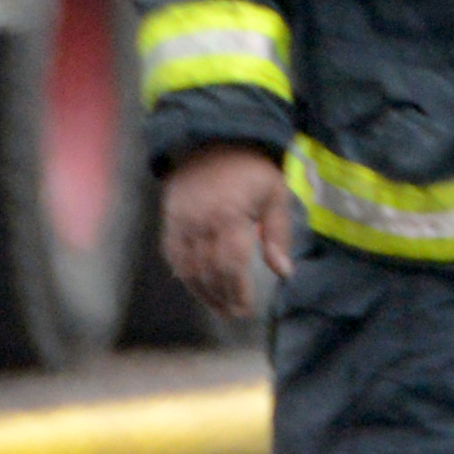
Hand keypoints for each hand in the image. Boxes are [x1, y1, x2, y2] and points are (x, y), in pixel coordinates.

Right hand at [155, 150, 296, 323]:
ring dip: (202, 292)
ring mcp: (180, 221)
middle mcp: (199, 221)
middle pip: (207, 270)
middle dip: (221, 296)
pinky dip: (184, 274)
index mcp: (228, 215)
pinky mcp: (169, 219)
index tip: (246, 309)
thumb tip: (284, 272)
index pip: (230, 264)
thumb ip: (278, 235)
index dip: (237, 290)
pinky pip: (172, 255)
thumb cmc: (252, 170)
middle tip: (235, 314)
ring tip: (219, 308)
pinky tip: (197, 287)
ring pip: (186, 267)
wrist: (214, 139)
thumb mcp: (275, 195)